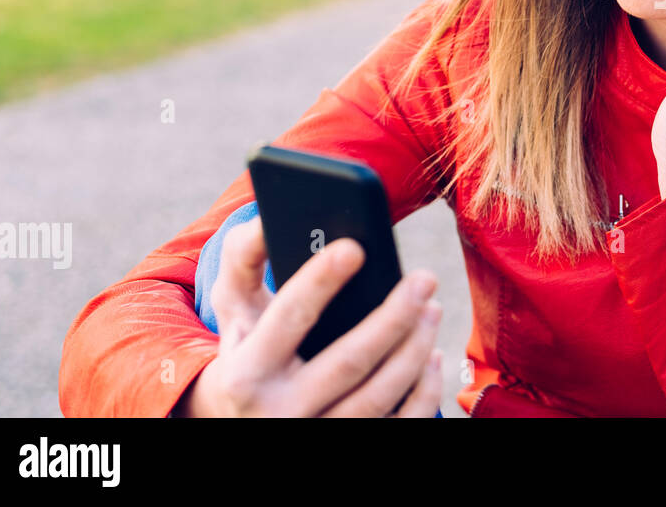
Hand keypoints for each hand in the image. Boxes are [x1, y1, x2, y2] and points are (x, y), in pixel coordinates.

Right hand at [175, 217, 442, 416]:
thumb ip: (243, 259)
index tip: (355, 247)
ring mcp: (315, 436)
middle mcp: (279, 414)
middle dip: (393, 316)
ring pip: (377, 397)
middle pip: (349, 361)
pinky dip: (422, 394)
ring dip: (414, 350)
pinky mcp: (346, 450)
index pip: (289, 319)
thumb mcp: (233, 309)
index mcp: (247, 372)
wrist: (244, 425)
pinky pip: (397, 427)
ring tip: (432, 309)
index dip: (320, 281)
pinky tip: (431, 357)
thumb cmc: (248, 349)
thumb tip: (268, 217)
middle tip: (425, 278)